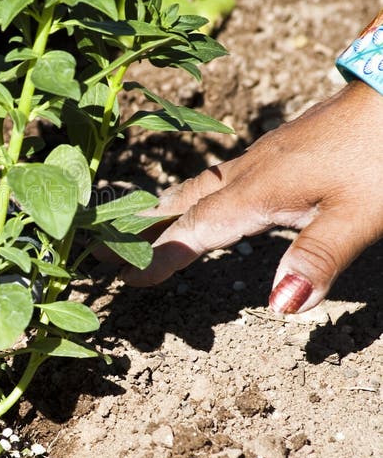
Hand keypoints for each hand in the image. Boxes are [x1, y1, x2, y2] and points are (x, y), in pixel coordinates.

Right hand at [122, 81, 382, 312]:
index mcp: (257, 190)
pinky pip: (218, 176)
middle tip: (102, 246)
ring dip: (164, 207)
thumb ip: (315, 258)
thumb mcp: (357, 214)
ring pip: (198, 186)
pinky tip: (203, 195)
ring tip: (136, 221)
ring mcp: (262, 157)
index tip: (126, 279)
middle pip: (183, 202)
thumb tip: (279, 307)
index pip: (196, 229)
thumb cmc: (379, 153)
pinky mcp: (278, 150)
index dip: (161, 255)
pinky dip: (194, 193)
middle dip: (142, 227)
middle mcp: (249, 172)